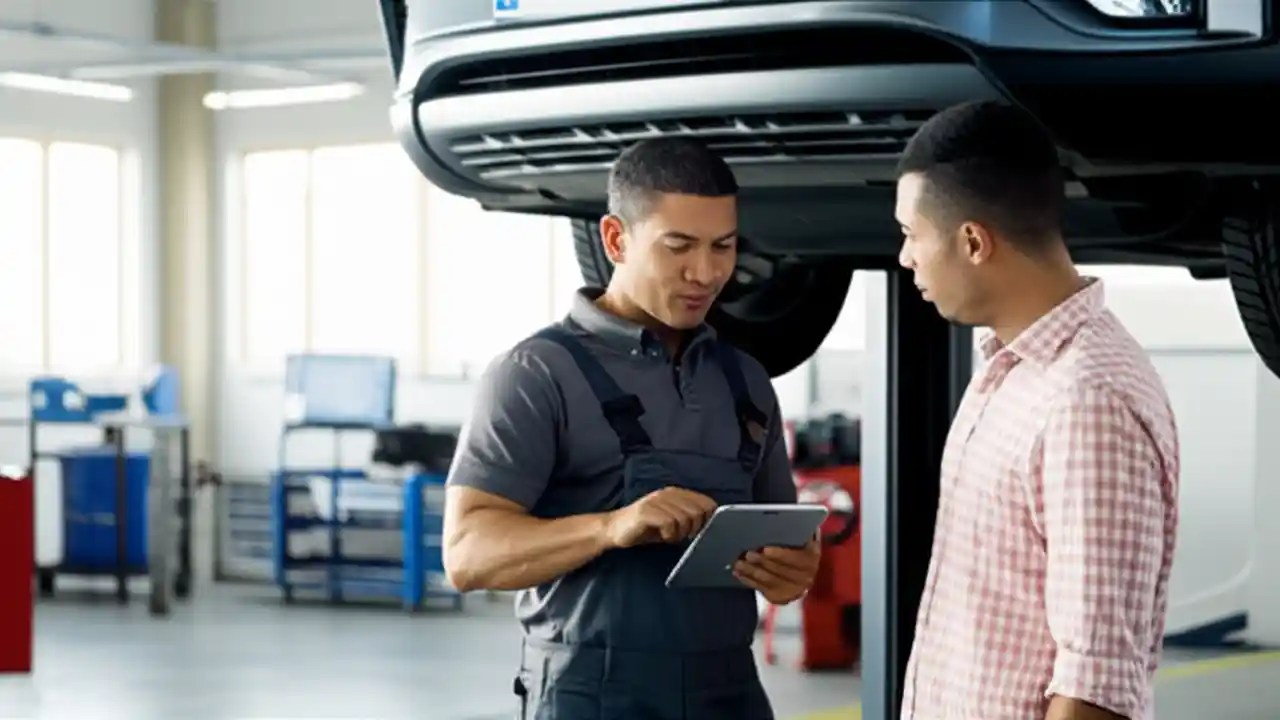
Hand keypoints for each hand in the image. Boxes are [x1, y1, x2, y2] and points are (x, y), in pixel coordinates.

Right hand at [602, 487, 717, 549]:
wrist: (614, 530)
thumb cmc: (645, 528)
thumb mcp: (671, 521)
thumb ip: (688, 518)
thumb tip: (709, 524)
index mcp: (676, 493)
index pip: (706, 502)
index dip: (708, 519)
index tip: (697, 531)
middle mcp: (667, 493)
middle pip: (697, 512)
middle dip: (693, 529)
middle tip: (681, 536)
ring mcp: (656, 501)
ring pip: (684, 518)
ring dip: (679, 533)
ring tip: (669, 536)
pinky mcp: (646, 511)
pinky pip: (669, 523)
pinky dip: (669, 535)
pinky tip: (661, 536)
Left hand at [733, 536, 819, 604]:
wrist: (801, 572)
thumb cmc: (797, 547)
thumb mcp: (803, 538)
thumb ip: (798, 530)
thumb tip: (783, 520)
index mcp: (811, 558)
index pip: (796, 558)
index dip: (780, 555)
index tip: (765, 549)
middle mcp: (805, 577)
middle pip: (779, 570)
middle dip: (762, 562)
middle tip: (747, 554)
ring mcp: (793, 590)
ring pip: (769, 581)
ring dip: (752, 572)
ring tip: (739, 563)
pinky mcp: (780, 598)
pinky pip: (762, 589)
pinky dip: (749, 580)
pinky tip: (739, 573)